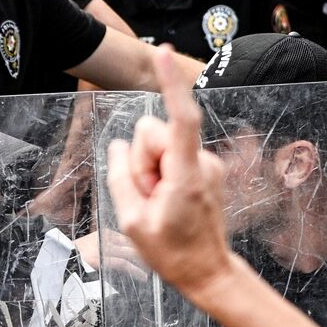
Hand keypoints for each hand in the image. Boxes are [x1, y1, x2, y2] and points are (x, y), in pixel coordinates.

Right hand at [71, 227, 149, 277]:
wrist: (58, 259)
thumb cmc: (73, 256)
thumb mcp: (91, 247)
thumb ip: (105, 248)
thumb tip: (121, 256)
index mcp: (104, 233)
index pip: (127, 238)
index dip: (139, 245)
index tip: (148, 252)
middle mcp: (106, 238)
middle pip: (132, 243)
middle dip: (145, 251)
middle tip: (156, 260)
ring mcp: (103, 248)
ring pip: (130, 252)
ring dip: (142, 261)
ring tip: (151, 270)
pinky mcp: (101, 259)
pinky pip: (123, 264)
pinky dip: (135, 270)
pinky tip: (142, 276)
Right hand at [106, 44, 239, 301]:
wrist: (208, 272)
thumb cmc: (172, 252)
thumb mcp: (132, 221)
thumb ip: (120, 178)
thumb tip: (118, 146)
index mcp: (186, 175)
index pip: (181, 119)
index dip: (170, 85)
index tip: (164, 55)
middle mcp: (201, 162)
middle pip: (154, 133)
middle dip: (141, 159)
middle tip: (147, 197)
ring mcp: (206, 164)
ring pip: (160, 145)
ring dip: (151, 169)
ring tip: (159, 201)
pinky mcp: (205, 167)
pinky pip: (171, 156)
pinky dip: (162, 174)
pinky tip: (168, 200)